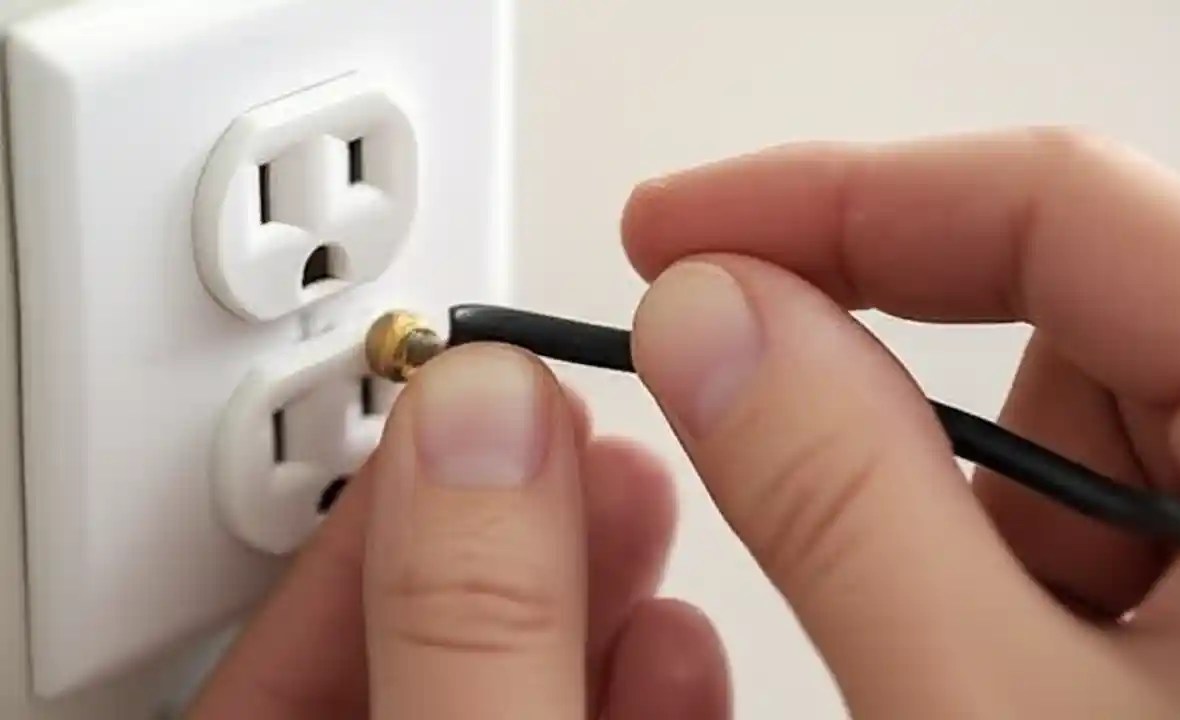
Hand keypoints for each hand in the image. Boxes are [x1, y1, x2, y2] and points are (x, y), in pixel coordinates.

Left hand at [188, 347, 729, 717]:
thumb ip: (469, 616)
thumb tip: (482, 416)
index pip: (272, 633)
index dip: (385, 490)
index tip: (476, 387)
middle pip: (403, 640)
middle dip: (502, 516)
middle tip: (565, 421)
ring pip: (505, 688)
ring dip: (586, 591)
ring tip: (640, 497)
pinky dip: (638, 691)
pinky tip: (677, 642)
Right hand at [623, 129, 1179, 717]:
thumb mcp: (988, 708)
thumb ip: (844, 503)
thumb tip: (709, 318)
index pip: (1065, 208)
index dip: (837, 201)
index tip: (676, 235)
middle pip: (1075, 326)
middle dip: (903, 404)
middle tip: (753, 443)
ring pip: (1079, 445)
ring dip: (962, 525)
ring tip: (937, 667)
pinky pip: (1106, 534)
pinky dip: (1008, 585)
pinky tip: (989, 680)